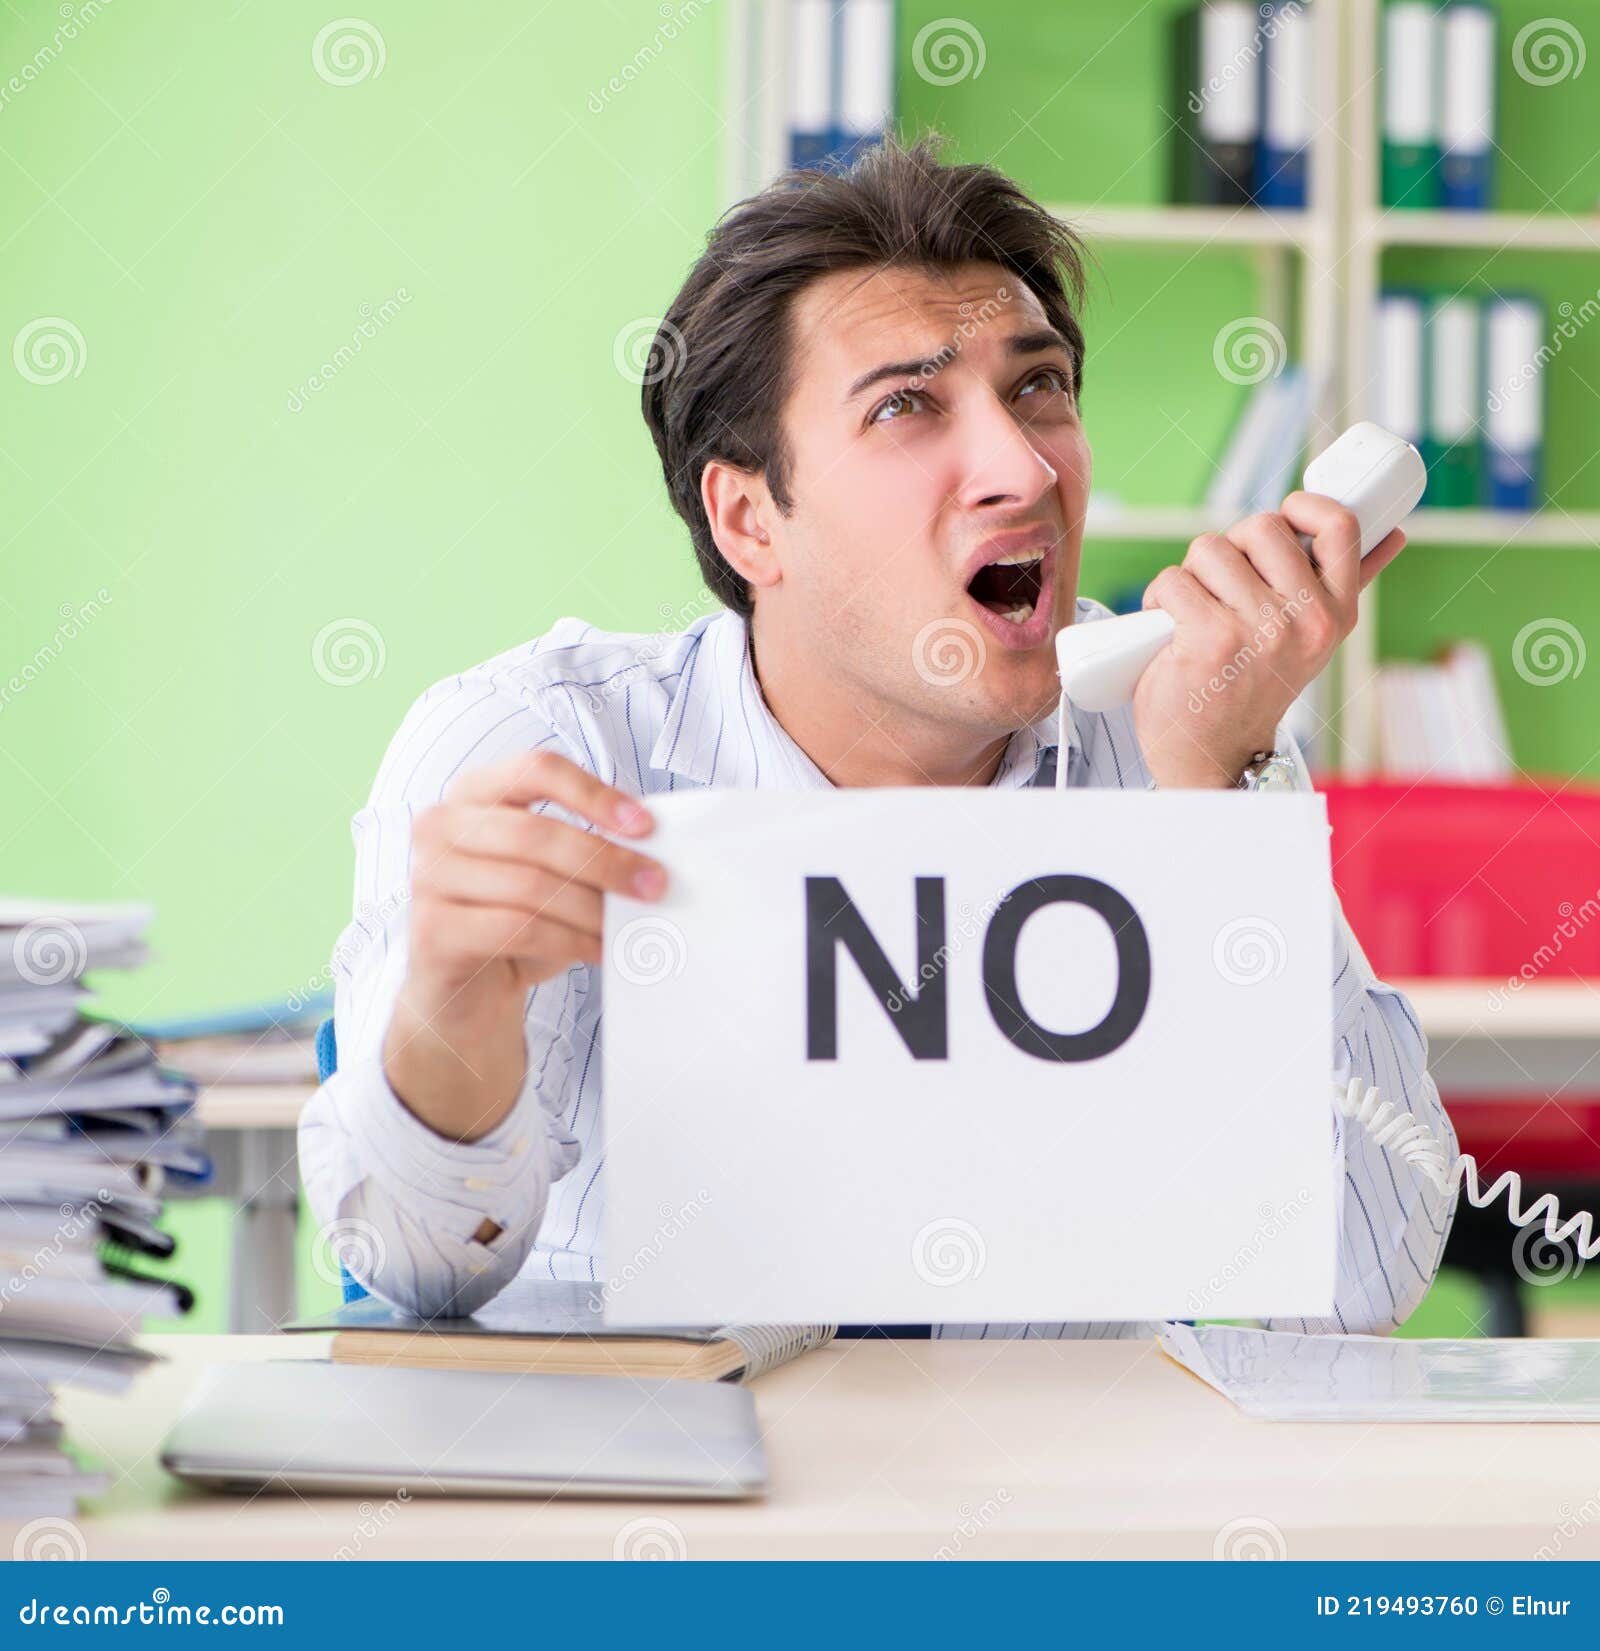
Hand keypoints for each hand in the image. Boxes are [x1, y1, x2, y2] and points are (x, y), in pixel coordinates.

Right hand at [383, 749, 663, 1140]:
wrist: (465, 993)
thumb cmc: (514, 920)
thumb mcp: (551, 873)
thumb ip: (586, 848)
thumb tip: (652, 849)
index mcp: (474, 792)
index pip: (536, 770)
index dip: (593, 794)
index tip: (643, 826)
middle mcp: (440, 825)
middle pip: (536, 832)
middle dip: (606, 860)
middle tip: (655, 884)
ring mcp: (428, 877)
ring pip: (530, 885)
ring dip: (592, 907)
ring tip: (630, 925)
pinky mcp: (432, 930)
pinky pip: (517, 928)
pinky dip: (569, 940)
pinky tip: (599, 950)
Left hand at [1130, 492, 1405, 789]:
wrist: (1215, 756)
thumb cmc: (1254, 688)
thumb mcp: (1311, 639)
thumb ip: (1344, 585)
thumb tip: (1394, 535)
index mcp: (1335, 614)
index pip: (1340, 527)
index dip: (1304, 507)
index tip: (1284, 517)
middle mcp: (1304, 621)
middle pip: (1258, 527)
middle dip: (1228, 549)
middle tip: (1221, 589)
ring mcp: (1258, 629)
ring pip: (1208, 549)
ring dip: (1189, 575)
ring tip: (1193, 612)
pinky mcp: (1209, 639)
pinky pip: (1173, 580)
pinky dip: (1158, 598)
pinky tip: (1166, 625)